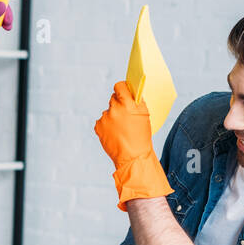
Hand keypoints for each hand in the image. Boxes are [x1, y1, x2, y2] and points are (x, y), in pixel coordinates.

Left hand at [94, 81, 171, 211]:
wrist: (133, 158)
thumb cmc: (141, 136)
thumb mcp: (145, 115)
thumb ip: (136, 101)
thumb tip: (130, 91)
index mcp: (127, 104)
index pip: (119, 86)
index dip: (122, 89)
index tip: (123, 92)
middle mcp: (114, 109)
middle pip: (113, 99)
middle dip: (118, 105)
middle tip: (125, 116)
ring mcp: (105, 118)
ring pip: (108, 112)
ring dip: (112, 117)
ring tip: (121, 129)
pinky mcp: (98, 127)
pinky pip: (102, 122)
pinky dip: (107, 126)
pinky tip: (114, 134)